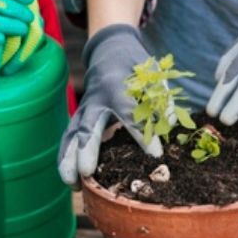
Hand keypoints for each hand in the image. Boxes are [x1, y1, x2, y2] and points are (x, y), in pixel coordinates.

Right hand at [59, 25, 162, 185]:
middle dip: (86, 149)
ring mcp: (84, 108)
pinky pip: (68, 139)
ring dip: (69, 160)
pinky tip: (70, 181)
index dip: (143, 134)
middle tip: (87, 172)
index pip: (130, 114)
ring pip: (72, 135)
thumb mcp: (156, 77)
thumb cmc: (138, 67)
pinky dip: (66, 159)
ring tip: (73, 185)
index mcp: (118, 86)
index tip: (156, 155)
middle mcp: (96, 98)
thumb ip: (163, 99)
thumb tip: (171, 123)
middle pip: (88, 126)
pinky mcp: (79, 117)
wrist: (111, 52)